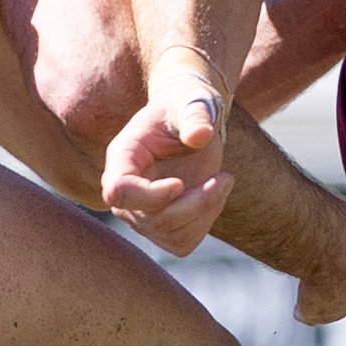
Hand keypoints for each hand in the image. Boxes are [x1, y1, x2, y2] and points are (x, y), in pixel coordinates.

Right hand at [100, 61, 229, 252]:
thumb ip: (196, 115)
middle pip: (154, 220)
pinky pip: (183, 243)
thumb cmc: (187, 107)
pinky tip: (214, 195)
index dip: (150, 195)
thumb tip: (201, 136)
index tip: (181, 183)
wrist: (190, 122)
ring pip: (171, 236)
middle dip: (197, 203)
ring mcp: (140, 214)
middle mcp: (124, 192)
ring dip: (206, 212)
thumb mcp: (193, 102)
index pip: (119, 192)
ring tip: (223, 181)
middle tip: (225, 178)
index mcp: (122, 158)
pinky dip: (206, 221)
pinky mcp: (160, 228)